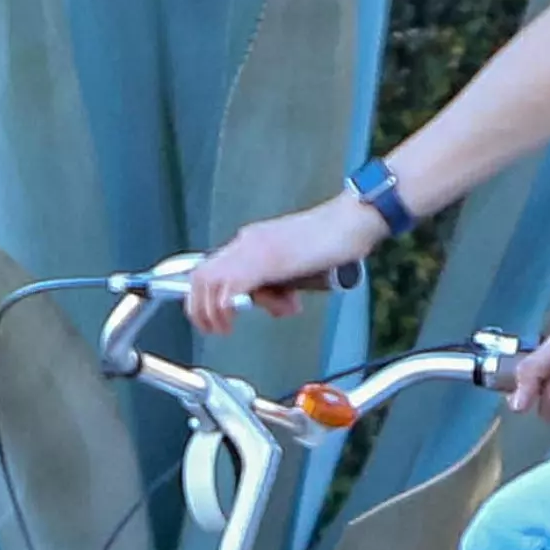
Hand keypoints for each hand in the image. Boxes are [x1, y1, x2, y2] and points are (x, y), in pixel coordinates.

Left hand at [189, 196, 382, 334]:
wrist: (352, 220)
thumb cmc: (334, 240)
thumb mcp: (299, 267)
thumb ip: (282, 284)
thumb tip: (276, 304)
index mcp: (253, 240)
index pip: (213, 267)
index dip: (204, 296)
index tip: (211, 318)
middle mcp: (248, 241)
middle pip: (201, 274)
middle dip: (197, 307)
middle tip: (211, 328)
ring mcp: (255, 249)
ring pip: (209, 280)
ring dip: (208, 310)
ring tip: (221, 329)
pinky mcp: (266, 260)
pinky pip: (231, 285)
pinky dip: (224, 307)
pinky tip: (231, 321)